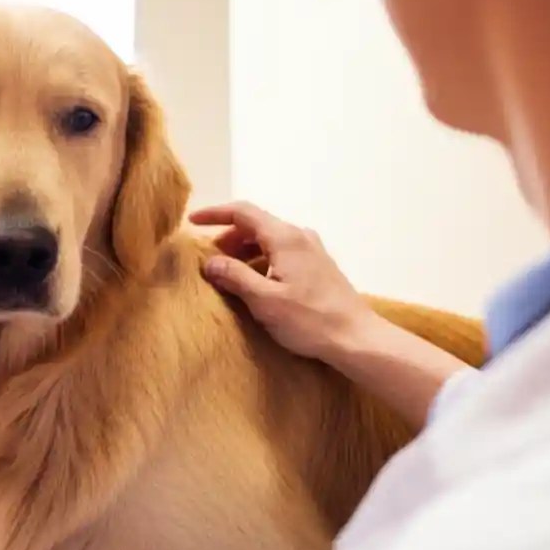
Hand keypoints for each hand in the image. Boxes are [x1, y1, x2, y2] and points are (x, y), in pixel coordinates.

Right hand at [191, 201, 378, 362]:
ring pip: (269, 239)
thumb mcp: (265, 300)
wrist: (356, 338)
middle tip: (209, 260)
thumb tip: (210, 262)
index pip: (243, 212)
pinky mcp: (317, 265)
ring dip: (244, 251)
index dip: (215, 214)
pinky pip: (281, 252)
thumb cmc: (310, 320)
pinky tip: (254, 283)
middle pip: (256, 224)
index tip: (192, 222)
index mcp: (285, 237)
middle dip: (228, 238)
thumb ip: (235, 277)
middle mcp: (299, 235)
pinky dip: (261, 259)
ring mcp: (311, 249)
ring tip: (228, 273)